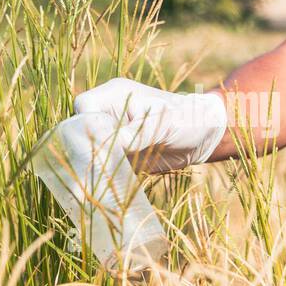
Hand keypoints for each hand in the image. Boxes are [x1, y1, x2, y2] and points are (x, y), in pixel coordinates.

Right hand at [73, 78, 227, 172]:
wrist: (204, 135)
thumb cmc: (187, 118)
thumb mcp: (164, 123)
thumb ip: (138, 133)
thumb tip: (115, 144)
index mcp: (115, 96)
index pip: (84, 106)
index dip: (84, 124)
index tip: (95, 144)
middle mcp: (110, 115)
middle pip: (81, 130)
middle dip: (83, 151)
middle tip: (93, 170)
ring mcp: (113, 136)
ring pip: (89, 150)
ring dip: (91, 167)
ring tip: (92, 186)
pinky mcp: (119, 155)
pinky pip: (103, 165)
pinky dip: (103, 176)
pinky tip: (103, 190)